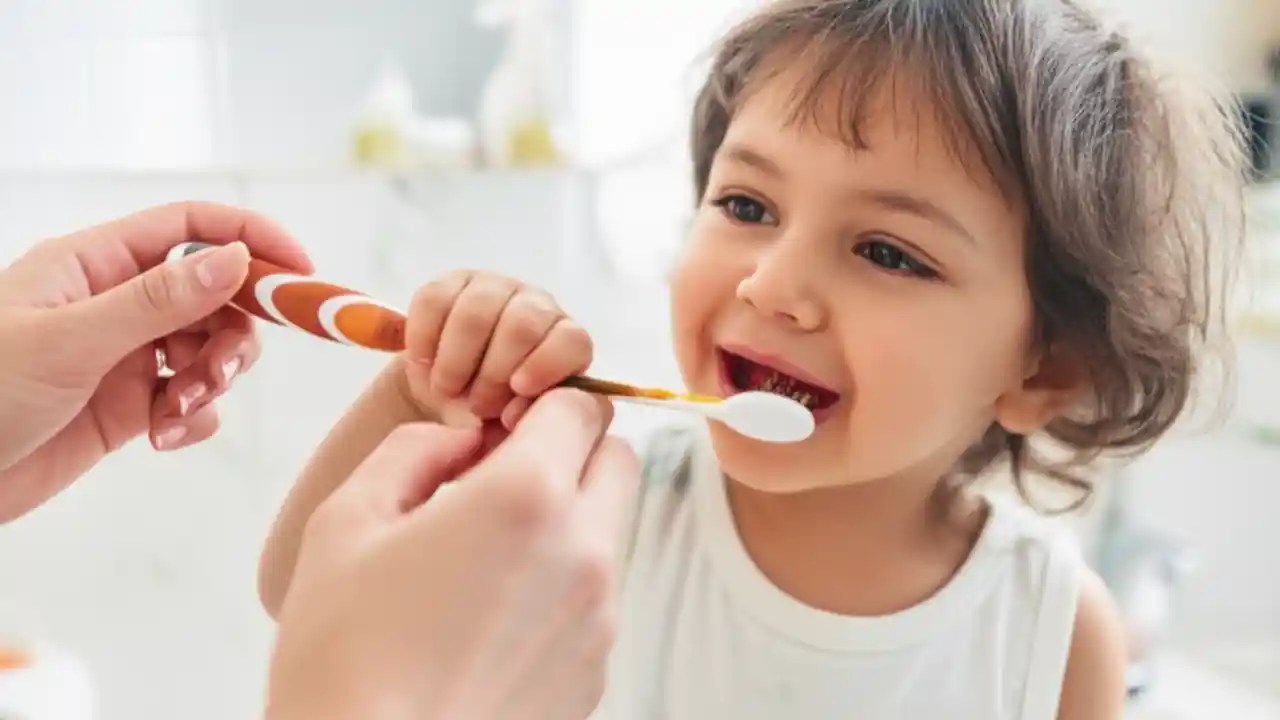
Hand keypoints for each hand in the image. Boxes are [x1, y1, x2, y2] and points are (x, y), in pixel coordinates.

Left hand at [0, 201, 310, 520]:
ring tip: (178, 413)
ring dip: (213, 380)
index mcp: (94, 265)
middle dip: (232, 332)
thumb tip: (234, 259)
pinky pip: (190, 400)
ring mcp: (124, 355)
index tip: (299, 273)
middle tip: (222, 372)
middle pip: (214, 294)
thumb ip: (157, 301)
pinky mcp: (127, 406)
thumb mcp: (68, 342)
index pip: (190, 227)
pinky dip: (194, 417)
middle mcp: (116, 303)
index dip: (249, 238)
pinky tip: (164, 438)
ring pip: (209, 349)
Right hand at [266, 389, 638, 719]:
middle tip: (501, 480)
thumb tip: (461, 440)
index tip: (499, 429)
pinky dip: (561, 584)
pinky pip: (596, 595)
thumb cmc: (343, 652)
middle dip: (570, 451)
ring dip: (566, 519)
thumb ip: (413, 452)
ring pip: (608, 529)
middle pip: (617, 460)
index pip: (580, 406)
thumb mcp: (347, 522)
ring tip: (486, 560)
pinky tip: (492, 619)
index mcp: (527, 498)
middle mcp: (584, 551)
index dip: (539, 404)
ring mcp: (599, 616)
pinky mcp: (596, 669)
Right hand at [403, 270, 592, 428]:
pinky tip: (425, 364)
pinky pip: (435, 300)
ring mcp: (496, 289)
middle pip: (522, 325)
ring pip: (477, 310)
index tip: (519, 389)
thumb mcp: (516, 426)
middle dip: (494, 372)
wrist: (452, 392)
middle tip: (477, 405)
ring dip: (456, 359)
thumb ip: (526, 421)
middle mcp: (537, 307)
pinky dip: (425, 338)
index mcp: (565, 343)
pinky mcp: (452, 283)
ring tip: (447, 388)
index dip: (546, 364)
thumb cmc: (494, 413)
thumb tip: (514, 415)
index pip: (571, 341)